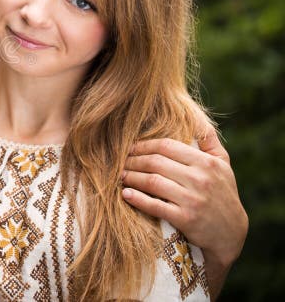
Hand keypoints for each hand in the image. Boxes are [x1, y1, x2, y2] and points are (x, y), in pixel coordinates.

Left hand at [121, 130, 246, 296]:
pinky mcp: (186, 219)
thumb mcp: (224, 165)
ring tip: (121, 176)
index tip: (130, 148)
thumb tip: (196, 120)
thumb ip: (210, 142)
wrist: (231, 233)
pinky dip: (137, 199)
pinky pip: (155, 206)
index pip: (167, 146)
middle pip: (156, 162)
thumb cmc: (223, 193)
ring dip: (131, 177)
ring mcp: (193, 200)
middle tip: (121, 162)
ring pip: (152, 182)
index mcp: (206, 163)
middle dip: (133, 161)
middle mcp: (200, 179)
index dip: (144, 145)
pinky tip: (126, 194)